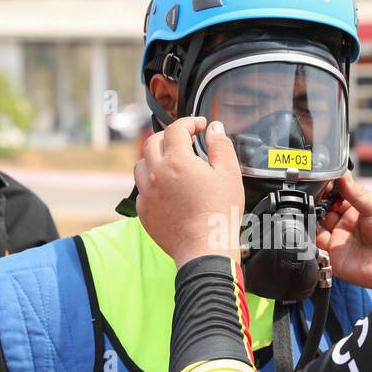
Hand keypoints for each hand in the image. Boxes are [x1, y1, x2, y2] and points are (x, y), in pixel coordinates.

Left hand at [134, 117, 244, 267]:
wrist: (205, 249)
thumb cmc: (220, 213)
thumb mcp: (229, 174)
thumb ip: (220, 146)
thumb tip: (214, 129)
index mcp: (177, 161)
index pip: (176, 129)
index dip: (189, 123)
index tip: (199, 126)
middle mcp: (156, 174)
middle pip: (153, 142)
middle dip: (169, 136)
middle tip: (184, 140)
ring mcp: (147, 193)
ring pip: (141, 164)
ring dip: (155, 157)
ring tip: (171, 162)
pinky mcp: (144, 211)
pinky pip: (141, 189)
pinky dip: (151, 182)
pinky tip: (166, 188)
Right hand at [317, 173, 371, 293]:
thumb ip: (356, 192)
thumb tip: (342, 175)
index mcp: (357, 210)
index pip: (335, 196)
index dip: (328, 189)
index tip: (323, 181)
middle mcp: (346, 225)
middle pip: (322, 210)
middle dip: (318, 202)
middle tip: (318, 196)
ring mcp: (339, 240)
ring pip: (316, 226)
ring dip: (312, 217)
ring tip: (316, 210)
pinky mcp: (333, 257)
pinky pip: (315, 246)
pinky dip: (311, 235)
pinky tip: (315, 226)